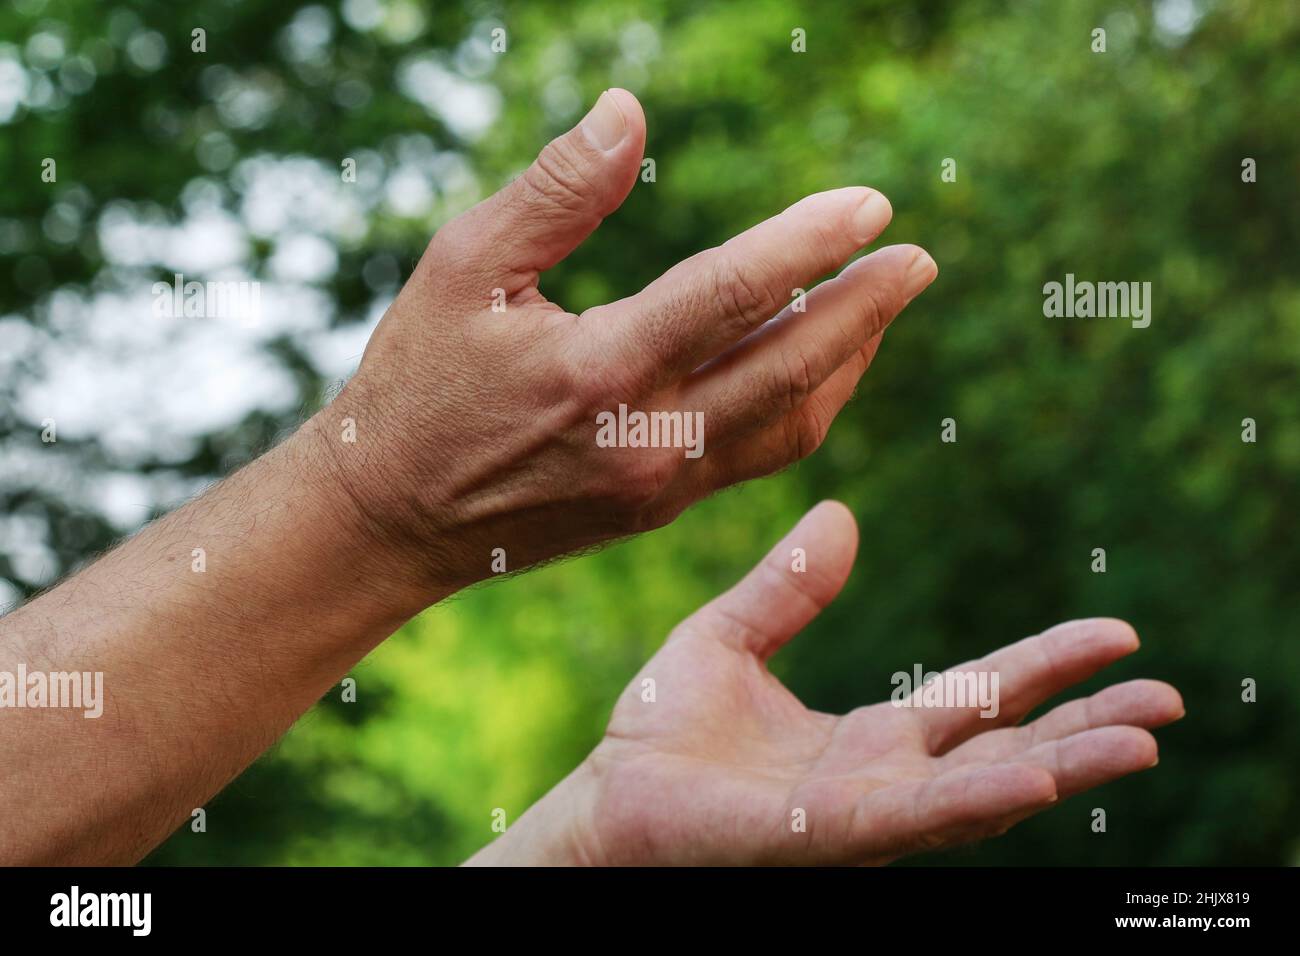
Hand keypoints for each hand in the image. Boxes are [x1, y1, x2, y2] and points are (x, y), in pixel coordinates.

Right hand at [313, 90, 936, 600]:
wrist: (391, 519)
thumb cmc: (417, 383)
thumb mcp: (463, 269)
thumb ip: (554, 192)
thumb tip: (629, 110)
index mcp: (599, 371)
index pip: (732, 293)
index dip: (810, 241)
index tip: (873, 203)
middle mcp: (646, 439)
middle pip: (792, 368)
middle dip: (867, 309)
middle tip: (920, 258)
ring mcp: (660, 485)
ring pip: (790, 423)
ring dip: (847, 361)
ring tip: (882, 305)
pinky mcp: (659, 510)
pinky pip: (760, 452)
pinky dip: (805, 403)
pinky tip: (817, 363)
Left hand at [471, 502, 1183, 864]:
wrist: (604, 799)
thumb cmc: (661, 734)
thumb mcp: (731, 639)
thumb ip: (790, 587)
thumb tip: (843, 515)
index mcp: (869, 737)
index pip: (979, 698)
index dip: (1047, 667)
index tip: (1115, 635)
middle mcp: (883, 781)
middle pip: (1005, 749)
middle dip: (1085, 727)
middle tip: (1166, 700)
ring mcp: (862, 816)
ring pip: (983, 794)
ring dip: (1063, 769)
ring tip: (1140, 742)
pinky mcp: (826, 836)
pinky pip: (916, 821)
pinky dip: (980, 800)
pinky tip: (1036, 778)